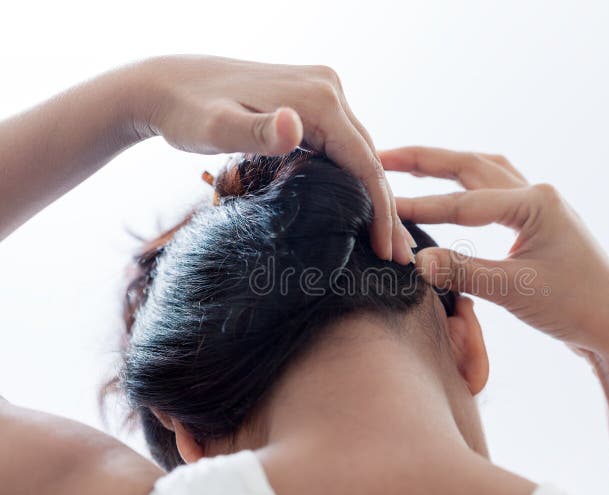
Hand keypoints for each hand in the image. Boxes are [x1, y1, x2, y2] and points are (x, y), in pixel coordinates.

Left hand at [129, 55, 413, 263]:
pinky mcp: (312, 100)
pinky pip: (343, 144)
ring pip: (360, 152)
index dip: (380, 210)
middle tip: (401, 257)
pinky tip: (361, 206)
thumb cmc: (186, 111)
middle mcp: (328, 88)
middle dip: (386, 209)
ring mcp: (322, 92)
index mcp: (317, 98)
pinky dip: (356, 177)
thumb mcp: (214, 127)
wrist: (167, 83)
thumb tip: (292, 125)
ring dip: (375, 196)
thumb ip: (254, 132)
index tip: (388, 251)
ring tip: (389, 240)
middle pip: (369, 157)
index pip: (363, 161)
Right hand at [381, 146, 608, 355]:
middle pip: (470, 166)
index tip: (383, 208)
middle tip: (382, 157)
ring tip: (408, 165)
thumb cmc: (576, 308)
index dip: (420, 207)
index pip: (463, 203)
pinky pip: (493, 193)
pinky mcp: (537, 223)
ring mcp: (540, 206)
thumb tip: (416, 260)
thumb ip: (463, 271)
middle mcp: (538, 194)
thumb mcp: (514, 290)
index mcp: (536, 203)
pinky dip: (465, 187)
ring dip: (446, 166)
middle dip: (424, 160)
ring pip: (483, 173)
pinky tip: (450, 193)